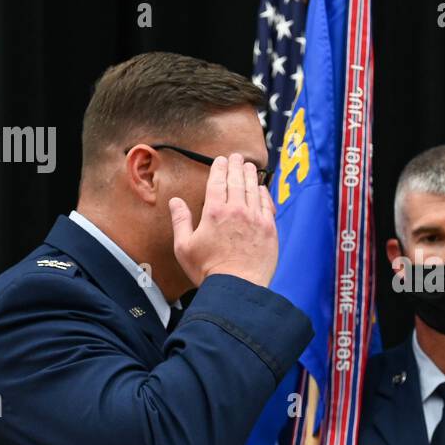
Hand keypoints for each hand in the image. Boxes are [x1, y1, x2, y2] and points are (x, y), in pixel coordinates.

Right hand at [169, 154, 278, 288]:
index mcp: (214, 212)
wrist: (237, 287)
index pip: (217, 182)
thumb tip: (175, 201)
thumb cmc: (208, 270)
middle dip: (236, 166)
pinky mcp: (269, 229)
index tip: (221, 160)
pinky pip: (268, 205)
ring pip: (254, 189)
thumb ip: (180, 221)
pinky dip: (264, 193)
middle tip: (237, 157)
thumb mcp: (184, 247)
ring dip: (251, 176)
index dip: (219, 168)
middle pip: (237, 181)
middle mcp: (236, 210)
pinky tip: (262, 188)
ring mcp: (255, 219)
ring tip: (249, 167)